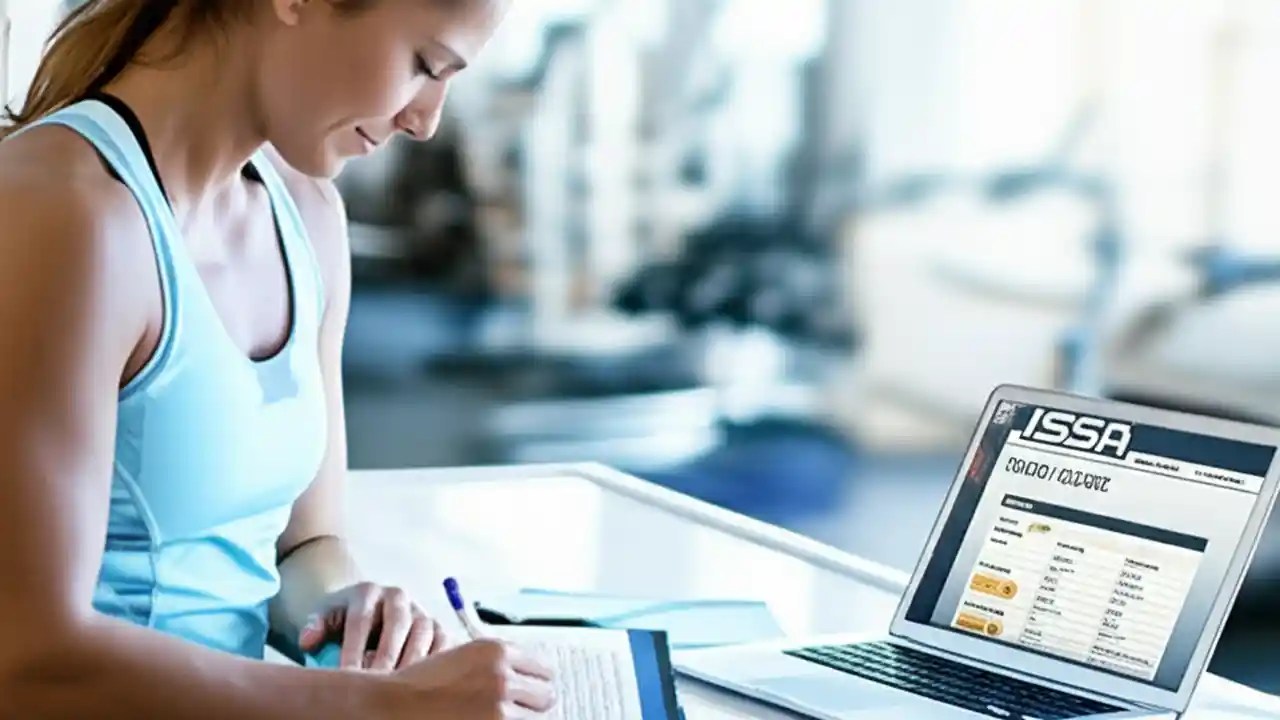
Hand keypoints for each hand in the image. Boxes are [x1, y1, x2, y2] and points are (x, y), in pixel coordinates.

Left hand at [298, 582, 445, 670]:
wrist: (365, 608)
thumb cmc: (342, 618)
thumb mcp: (324, 615)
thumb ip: (315, 625)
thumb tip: (307, 642)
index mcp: (368, 592)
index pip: (361, 620)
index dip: (353, 648)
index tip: (345, 675)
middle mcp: (398, 597)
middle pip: (398, 624)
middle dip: (387, 655)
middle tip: (375, 684)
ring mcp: (421, 610)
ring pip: (424, 633)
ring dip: (413, 660)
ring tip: (400, 688)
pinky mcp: (438, 626)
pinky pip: (445, 642)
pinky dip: (437, 661)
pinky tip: (423, 683)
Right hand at [386, 639, 556, 718]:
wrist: (393, 706)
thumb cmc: (420, 685)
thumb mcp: (462, 657)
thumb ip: (495, 664)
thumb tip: (525, 678)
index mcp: (496, 651)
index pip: (543, 669)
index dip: (537, 681)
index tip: (534, 689)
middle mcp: (502, 676)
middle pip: (546, 695)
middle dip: (534, 703)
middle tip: (520, 709)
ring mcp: (499, 708)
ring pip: (537, 719)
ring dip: (522, 719)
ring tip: (500, 717)